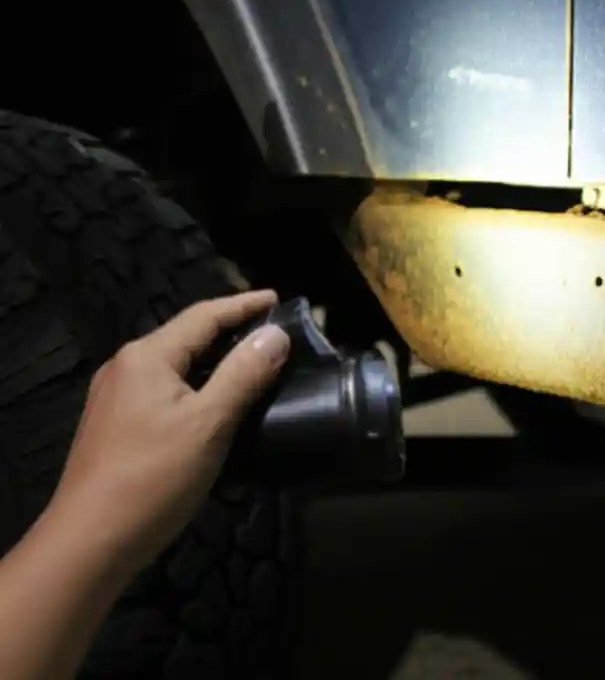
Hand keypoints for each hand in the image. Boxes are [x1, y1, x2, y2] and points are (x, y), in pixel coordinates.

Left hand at [48, 289, 291, 573]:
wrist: (91, 539)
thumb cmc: (154, 476)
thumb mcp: (209, 423)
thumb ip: (244, 374)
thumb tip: (275, 334)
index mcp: (146, 357)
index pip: (204, 316)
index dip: (243, 305)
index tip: (279, 299)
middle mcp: (125, 368)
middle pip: (186, 338)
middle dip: (230, 332)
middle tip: (274, 336)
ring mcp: (115, 398)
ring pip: (175, 367)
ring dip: (214, 362)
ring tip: (254, 367)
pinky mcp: (116, 426)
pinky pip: (164, 392)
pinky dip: (197, 387)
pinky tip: (216, 406)